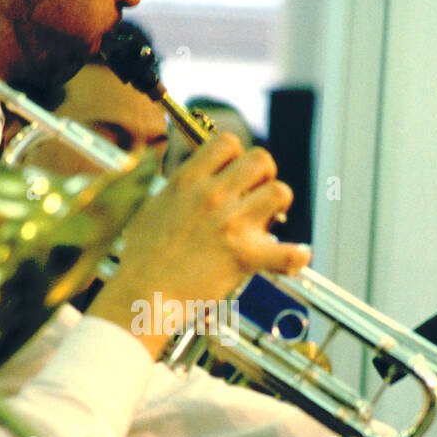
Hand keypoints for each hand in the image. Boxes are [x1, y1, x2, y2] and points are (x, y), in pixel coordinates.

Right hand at [89, 133, 308, 358]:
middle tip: (254, 198)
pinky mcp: (244, 256)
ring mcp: (230, 224)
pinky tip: (295, 258)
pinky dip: (295, 257)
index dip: (237, 155)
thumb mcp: (152, 206)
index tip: (234, 174)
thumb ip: (178, 187)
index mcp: (187, 181)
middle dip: (263, 176)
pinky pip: (288, 253)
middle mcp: (211, 196)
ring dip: (277, 207)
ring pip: (280, 192)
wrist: (142, 294)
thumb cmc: (141, 258)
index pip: (227, 142)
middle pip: (261, 159)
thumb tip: (191, 177)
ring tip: (265, 224)